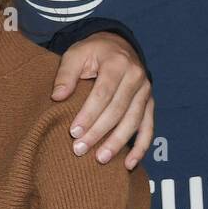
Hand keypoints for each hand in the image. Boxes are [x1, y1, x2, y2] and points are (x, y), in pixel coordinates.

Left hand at [51, 32, 153, 169]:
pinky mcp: (150, 103)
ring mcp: (146, 91)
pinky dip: (141, 147)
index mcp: (117, 64)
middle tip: (80, 149)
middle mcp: (136, 77)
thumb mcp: (75, 54)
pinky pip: (148, 128)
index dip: (89, 114)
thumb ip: (66, 74)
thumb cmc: (92, 52)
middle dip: (99, 132)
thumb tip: (57, 97)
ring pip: (133, 121)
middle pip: (118, 110)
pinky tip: (129, 163)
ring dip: (117, 143)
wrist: (117, 45)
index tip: (73, 132)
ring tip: (100, 159)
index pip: (103, 94)